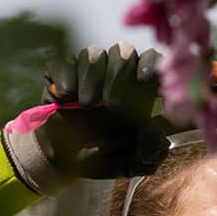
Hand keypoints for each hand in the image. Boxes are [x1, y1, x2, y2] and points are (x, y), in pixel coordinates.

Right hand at [2, 43, 168, 190]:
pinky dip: (66, 77)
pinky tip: (66, 97)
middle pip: (123, 52)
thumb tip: (157, 132)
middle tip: (111, 105)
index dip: (151, 64)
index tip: (145, 80)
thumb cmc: (105, 156)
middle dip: (119, 77)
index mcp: (139, 89)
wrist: (65, 163)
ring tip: (86, 105)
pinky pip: (63, 61)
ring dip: (92, 77)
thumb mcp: (134, 163)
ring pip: (94, 53)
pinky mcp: (59, 74)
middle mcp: (114, 74)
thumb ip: (152, 153)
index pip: (151, 59)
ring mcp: (86, 72)